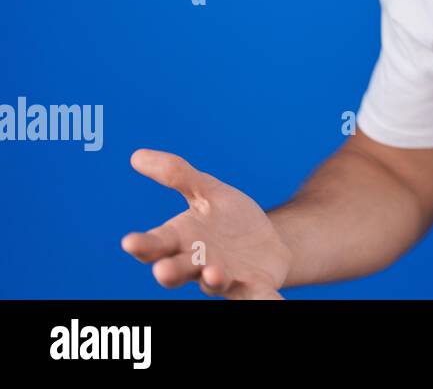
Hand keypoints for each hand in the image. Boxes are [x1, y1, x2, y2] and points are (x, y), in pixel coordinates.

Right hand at [121, 149, 292, 298]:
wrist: (264, 240)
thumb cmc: (226, 218)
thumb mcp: (206, 191)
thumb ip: (177, 175)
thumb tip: (137, 155)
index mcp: (180, 240)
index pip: (155, 244)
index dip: (142, 244)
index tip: (130, 241)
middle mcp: (196, 264)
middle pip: (178, 270)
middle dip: (170, 271)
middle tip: (162, 272)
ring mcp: (225, 278)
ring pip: (215, 283)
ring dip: (213, 280)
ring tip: (214, 273)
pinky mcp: (255, 287)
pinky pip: (258, 297)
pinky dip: (265, 301)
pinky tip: (276, 303)